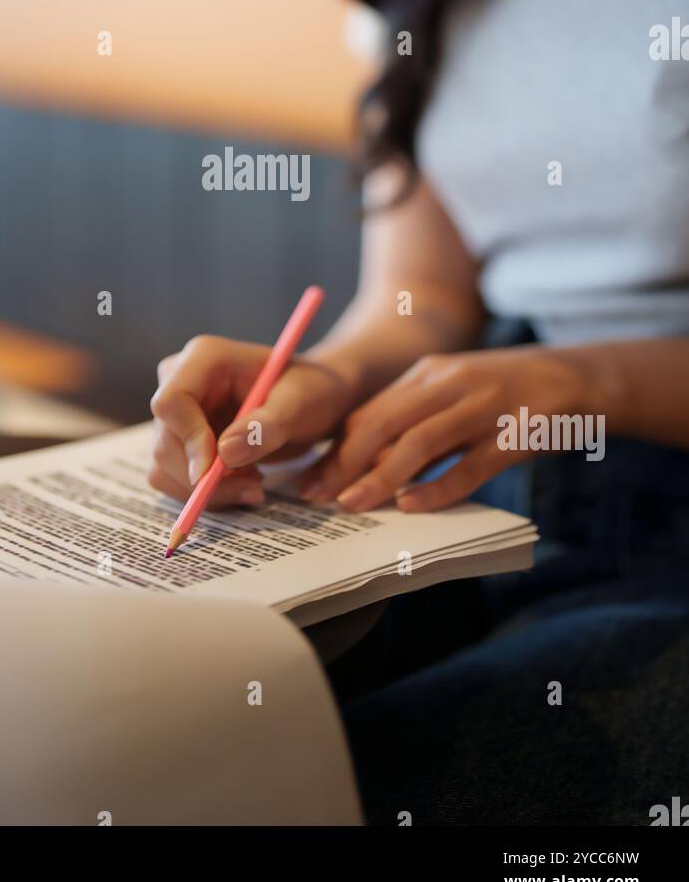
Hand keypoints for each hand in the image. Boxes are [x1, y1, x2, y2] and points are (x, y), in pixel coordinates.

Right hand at [147, 336, 361, 506]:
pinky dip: (207, 492)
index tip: (214, 475)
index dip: (187, 441)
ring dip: (207, 490)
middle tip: (254, 490)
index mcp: (204, 358)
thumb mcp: (300, 404)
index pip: (171, 402)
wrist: (316, 399)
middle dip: (202, 478)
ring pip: (165, 466)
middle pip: (165, 441)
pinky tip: (244, 482)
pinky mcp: (182, 439)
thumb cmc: (311, 391)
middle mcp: (181, 381)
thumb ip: (267, 426)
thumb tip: (225, 453)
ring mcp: (179, 412)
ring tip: (255, 485)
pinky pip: (175, 477)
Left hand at [296, 346, 598, 512]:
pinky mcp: (512, 435)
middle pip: (384, 423)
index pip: (369, 412)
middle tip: (317, 496)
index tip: (309, 478)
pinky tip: (411, 506)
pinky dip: (437, 488)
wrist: (573, 378)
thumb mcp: (453, 393)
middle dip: (344, 462)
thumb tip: (363, 463)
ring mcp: (481, 408)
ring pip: (419, 443)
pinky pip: (468, 466)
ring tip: (351, 504)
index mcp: (428, 375)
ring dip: (380, 476)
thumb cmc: (502, 392)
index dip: (335, 447)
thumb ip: (413, 420)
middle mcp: (448, 385)